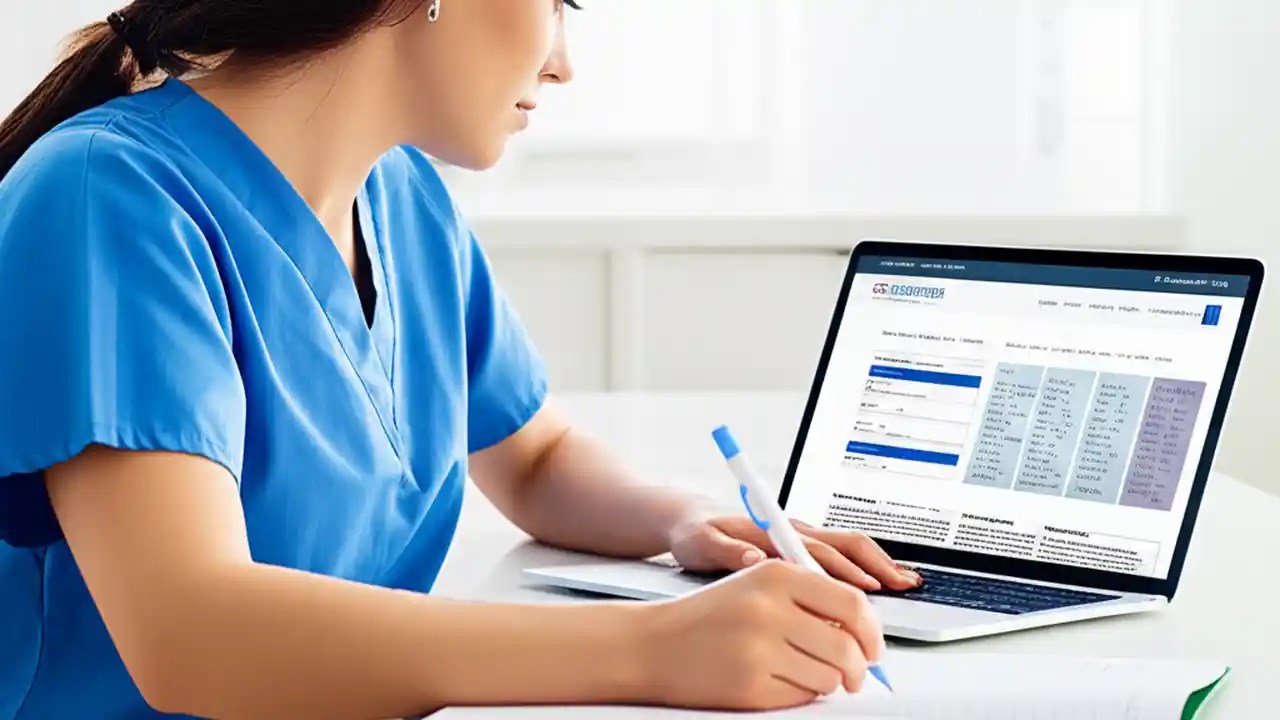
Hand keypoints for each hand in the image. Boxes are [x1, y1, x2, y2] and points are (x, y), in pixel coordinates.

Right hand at [637, 560, 883, 709]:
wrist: (652, 644)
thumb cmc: (708, 617)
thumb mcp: (756, 588)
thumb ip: (808, 599)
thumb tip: (862, 631)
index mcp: (776, 575)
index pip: (851, 603)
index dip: (872, 631)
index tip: (874, 647)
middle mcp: (769, 608)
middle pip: (847, 647)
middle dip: (859, 668)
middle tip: (856, 674)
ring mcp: (759, 647)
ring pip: (829, 676)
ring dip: (827, 681)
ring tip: (801, 672)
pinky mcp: (751, 684)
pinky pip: (802, 696)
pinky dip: (800, 694)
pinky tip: (776, 680)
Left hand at [668, 515, 922, 591]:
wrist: (690, 519)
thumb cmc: (695, 532)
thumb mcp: (699, 543)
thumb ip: (725, 551)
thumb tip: (751, 559)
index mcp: (773, 532)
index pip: (818, 551)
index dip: (846, 569)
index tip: (868, 587)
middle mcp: (792, 532)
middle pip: (845, 546)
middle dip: (877, 565)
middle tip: (904, 586)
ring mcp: (799, 539)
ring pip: (848, 549)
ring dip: (877, 564)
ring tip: (906, 583)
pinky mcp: (799, 548)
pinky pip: (840, 554)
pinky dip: (865, 567)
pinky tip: (880, 582)